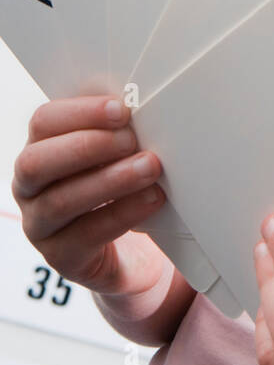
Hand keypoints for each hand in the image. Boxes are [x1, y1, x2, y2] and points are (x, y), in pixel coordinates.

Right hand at [11, 95, 169, 297]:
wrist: (130, 250)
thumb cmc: (120, 188)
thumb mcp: (115, 154)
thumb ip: (118, 131)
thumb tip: (148, 108)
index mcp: (39, 149)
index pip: (43, 122)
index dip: (80, 113)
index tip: (121, 109)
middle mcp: (29, 188)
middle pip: (37, 162)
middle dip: (88, 146)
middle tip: (132, 140)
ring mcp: (40, 225)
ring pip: (61, 201)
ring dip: (111, 180)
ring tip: (150, 168)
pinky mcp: (61, 257)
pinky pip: (85, 235)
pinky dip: (122, 213)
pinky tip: (151, 199)